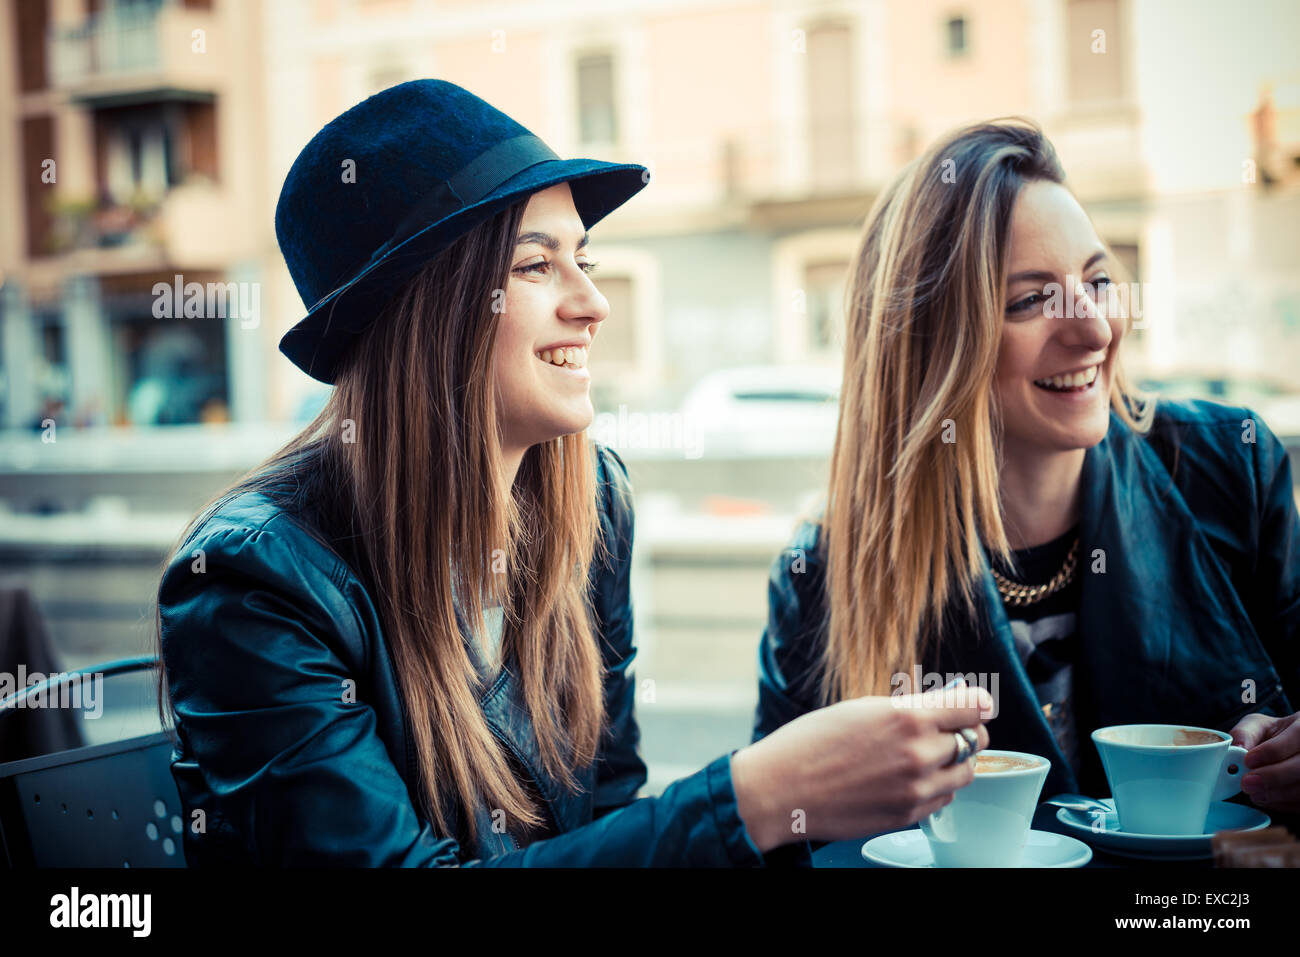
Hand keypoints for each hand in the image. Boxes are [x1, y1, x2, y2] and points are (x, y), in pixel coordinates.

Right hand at [732, 684, 991, 852]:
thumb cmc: (811, 742)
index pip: (972, 707)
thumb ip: (907, 708)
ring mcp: (916, 788)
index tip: (978, 704)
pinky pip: (943, 798)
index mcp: (906, 716)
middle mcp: (919, 753)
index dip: (979, 703)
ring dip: (955, 761)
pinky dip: (937, 787)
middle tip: (954, 729)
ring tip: (930, 755)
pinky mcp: (908, 815)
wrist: (780, 790)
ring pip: (965, 773)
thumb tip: (942, 706)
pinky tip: (912, 778)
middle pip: (974, 740)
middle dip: (968, 731)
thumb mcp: (860, 709)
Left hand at [1229, 711, 1299, 812]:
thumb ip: (1246, 733)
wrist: (1292, 749)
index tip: (1248, 760)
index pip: (1297, 736)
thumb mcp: (1259, 726)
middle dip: (1272, 777)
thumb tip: (1237, 747)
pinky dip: (1284, 804)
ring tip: (1254, 792)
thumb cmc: (1276, 735)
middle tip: (1247, 783)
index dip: (1272, 751)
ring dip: (1277, 794)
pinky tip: (1267, 798)